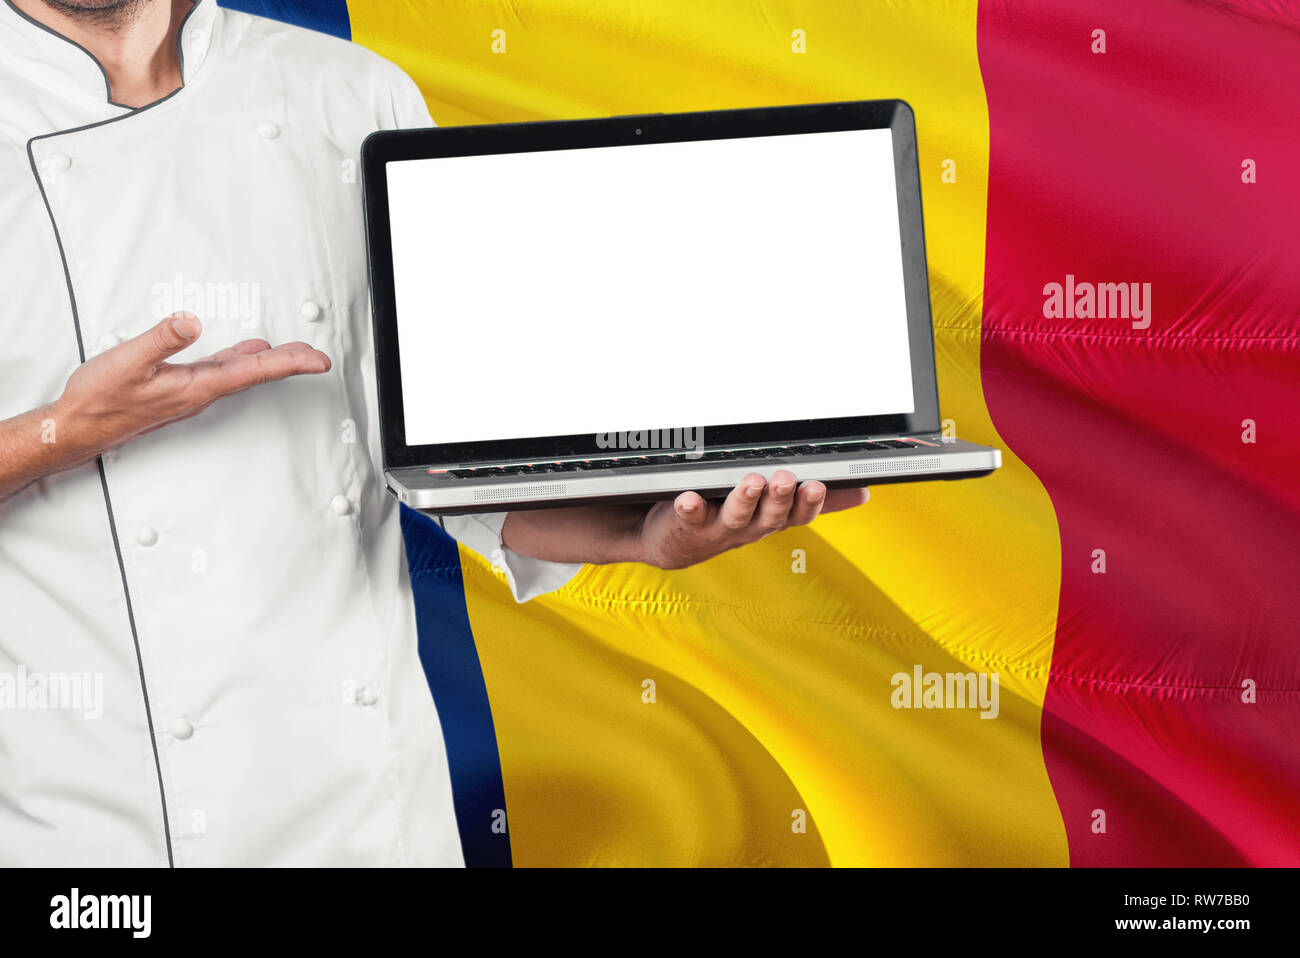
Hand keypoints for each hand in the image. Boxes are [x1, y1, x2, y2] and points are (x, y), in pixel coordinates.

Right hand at [54, 312, 330, 458]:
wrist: (77, 427)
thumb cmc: (100, 401)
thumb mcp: (128, 362)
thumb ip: (161, 339)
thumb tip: (189, 320)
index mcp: (197, 385)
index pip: (256, 371)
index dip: (291, 363)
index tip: (319, 360)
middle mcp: (200, 391)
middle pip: (256, 373)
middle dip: (289, 362)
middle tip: (316, 355)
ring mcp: (190, 391)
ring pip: (239, 373)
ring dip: (267, 361)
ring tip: (291, 352)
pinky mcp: (178, 388)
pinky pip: (219, 372)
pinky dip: (239, 360)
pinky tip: (243, 353)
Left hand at [500, 470, 868, 569]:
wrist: (670, 541)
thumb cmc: (724, 517)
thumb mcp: (771, 511)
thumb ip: (811, 501)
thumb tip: (861, 494)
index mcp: (770, 521)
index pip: (798, 514)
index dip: (810, 504)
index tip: (819, 486)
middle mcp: (746, 528)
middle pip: (769, 517)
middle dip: (779, 499)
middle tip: (784, 479)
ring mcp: (715, 530)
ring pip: (735, 517)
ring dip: (744, 500)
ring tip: (750, 481)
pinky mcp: (684, 525)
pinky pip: (689, 517)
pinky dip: (691, 507)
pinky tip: (690, 496)